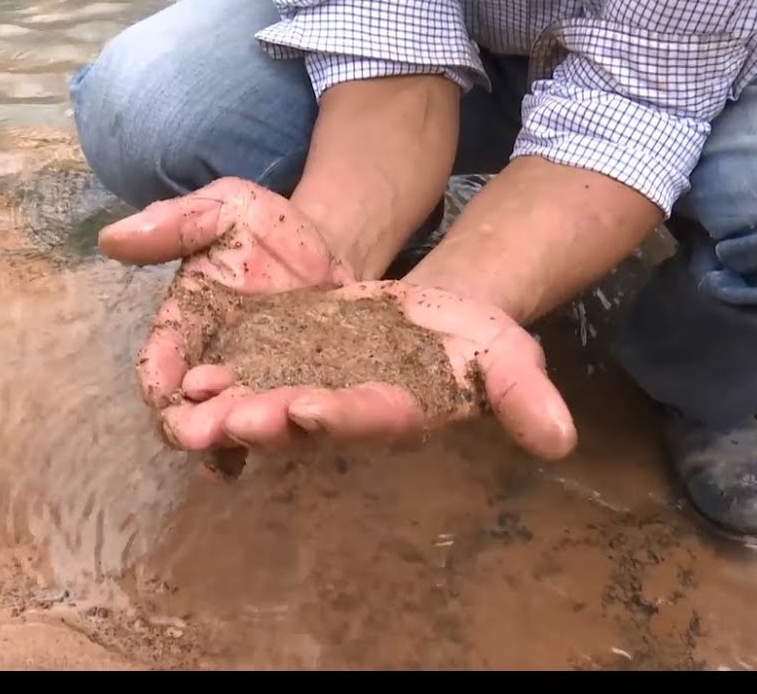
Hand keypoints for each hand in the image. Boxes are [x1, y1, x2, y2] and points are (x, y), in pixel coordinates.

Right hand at [98, 177, 354, 407]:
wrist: (334, 245)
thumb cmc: (268, 230)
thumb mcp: (224, 210)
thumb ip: (174, 225)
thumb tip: (111, 238)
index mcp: (183, 333)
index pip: (159, 368)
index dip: (161, 381)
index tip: (174, 387)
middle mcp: (217, 374)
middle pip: (199, 414)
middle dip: (203, 424)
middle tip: (214, 429)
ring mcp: (264, 391)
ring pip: (251, 428)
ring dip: (254, 432)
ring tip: (262, 425)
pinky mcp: (310, 398)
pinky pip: (304, 424)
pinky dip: (302, 429)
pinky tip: (309, 425)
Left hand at [164, 280, 576, 460]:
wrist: (438, 313)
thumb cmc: (475, 338)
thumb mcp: (506, 354)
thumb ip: (527, 395)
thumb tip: (562, 442)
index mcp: (400, 413)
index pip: (370, 419)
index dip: (343, 417)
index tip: (310, 407)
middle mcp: (348, 413)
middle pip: (304, 422)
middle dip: (268, 424)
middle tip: (227, 420)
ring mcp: (314, 391)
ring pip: (268, 406)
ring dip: (231, 412)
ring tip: (196, 406)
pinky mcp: (288, 365)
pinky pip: (252, 375)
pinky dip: (225, 377)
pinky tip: (194, 374)